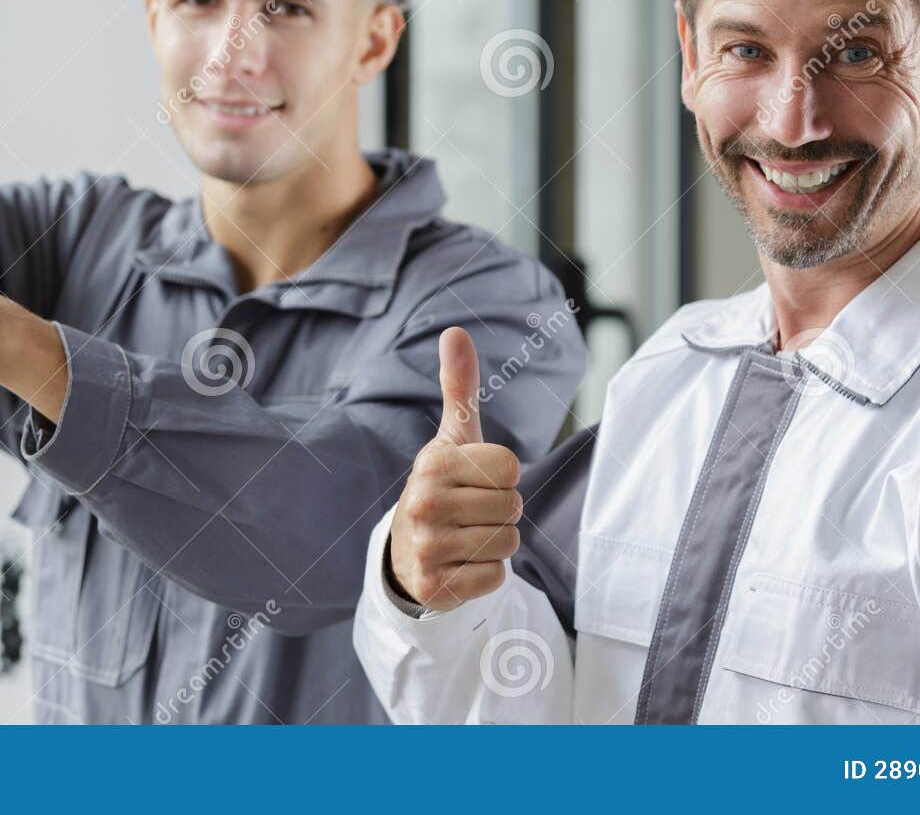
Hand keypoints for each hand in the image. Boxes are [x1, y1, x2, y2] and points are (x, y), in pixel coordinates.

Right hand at [388, 327, 523, 610]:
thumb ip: (459, 387)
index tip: (474, 481)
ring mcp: (426, 549)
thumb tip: (455, 330)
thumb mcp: (452, 438)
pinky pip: (496, 578)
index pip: (512, 469)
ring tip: (465, 537)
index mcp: (433, 464)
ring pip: (507, 543)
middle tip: (470, 513)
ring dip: (495, 543)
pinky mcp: (435, 588)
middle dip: (500, 511)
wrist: (407, 552)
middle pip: (513, 507)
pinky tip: (459, 565)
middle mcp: (423, 504)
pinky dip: (485, 574)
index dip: (502, 476)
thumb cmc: (443, 487)